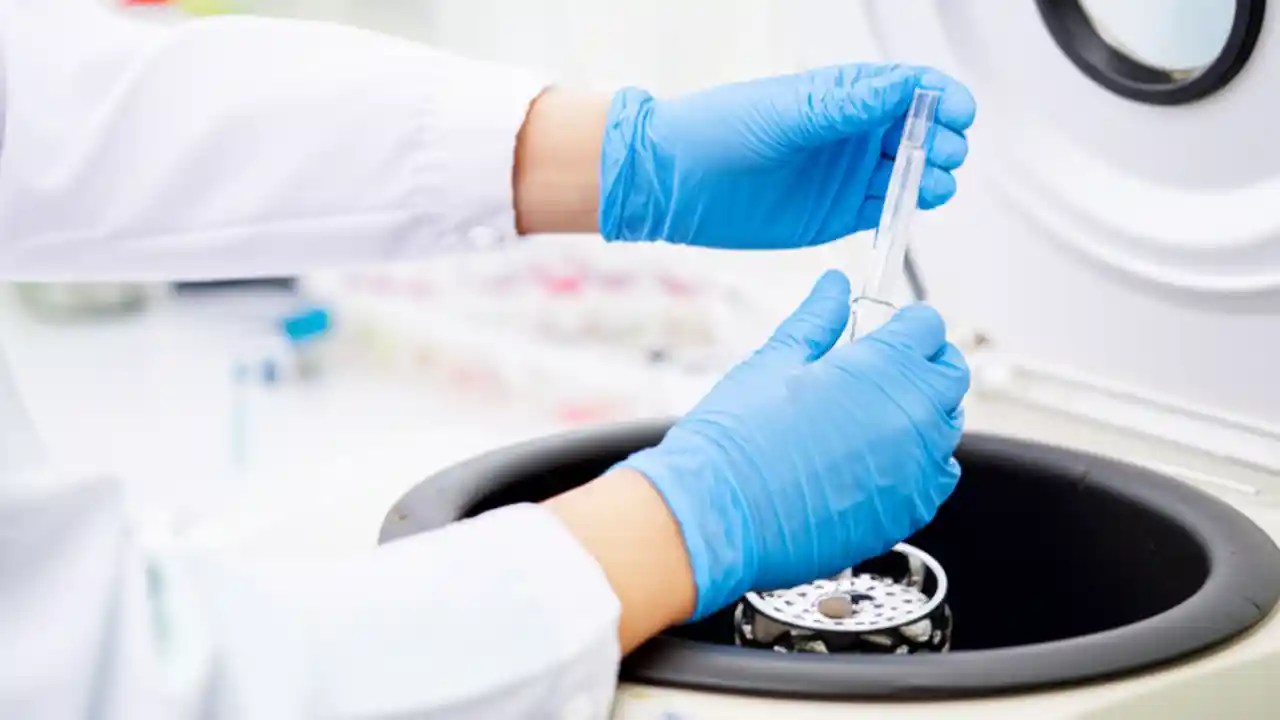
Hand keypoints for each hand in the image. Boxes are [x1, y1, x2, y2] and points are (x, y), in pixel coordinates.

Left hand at [599, 64, 974, 248]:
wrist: (675, 183)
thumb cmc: (717, 131)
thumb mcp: (787, 113)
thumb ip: (845, 107)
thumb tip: (900, 88)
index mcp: (841, 94)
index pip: (907, 88)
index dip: (938, 97)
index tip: (958, 111)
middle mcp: (850, 132)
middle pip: (916, 131)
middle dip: (939, 140)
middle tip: (944, 152)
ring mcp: (847, 173)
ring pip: (906, 171)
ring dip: (928, 175)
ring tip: (934, 183)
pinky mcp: (838, 211)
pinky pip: (884, 208)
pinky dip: (904, 207)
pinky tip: (915, 205)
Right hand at [618, 270, 968, 619]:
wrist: (719, 514)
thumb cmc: (738, 436)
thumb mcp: (775, 360)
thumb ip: (816, 320)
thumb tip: (834, 287)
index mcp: (885, 367)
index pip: (928, 327)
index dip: (904, 324)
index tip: (882, 332)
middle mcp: (915, 417)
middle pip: (949, 375)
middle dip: (923, 364)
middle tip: (880, 371)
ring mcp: (916, 470)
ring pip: (946, 429)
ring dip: (921, 415)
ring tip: (869, 419)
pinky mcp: (906, 514)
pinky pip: (933, 480)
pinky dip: (916, 465)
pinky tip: (873, 463)